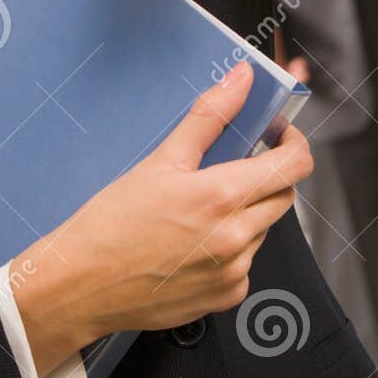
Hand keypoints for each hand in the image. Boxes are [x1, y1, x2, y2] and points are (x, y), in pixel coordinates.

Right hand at [13, 61, 311, 377]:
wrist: (81, 285)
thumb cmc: (111, 224)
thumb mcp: (160, 160)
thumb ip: (210, 116)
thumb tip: (240, 80)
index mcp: (224, 196)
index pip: (295, 165)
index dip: (294, 143)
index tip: (278, 135)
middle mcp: (237, 238)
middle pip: (283, 196)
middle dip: (266, 176)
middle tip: (230, 168)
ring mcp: (234, 272)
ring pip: (262, 229)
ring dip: (244, 213)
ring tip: (196, 212)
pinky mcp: (226, 297)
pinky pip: (245, 263)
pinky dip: (230, 249)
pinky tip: (191, 244)